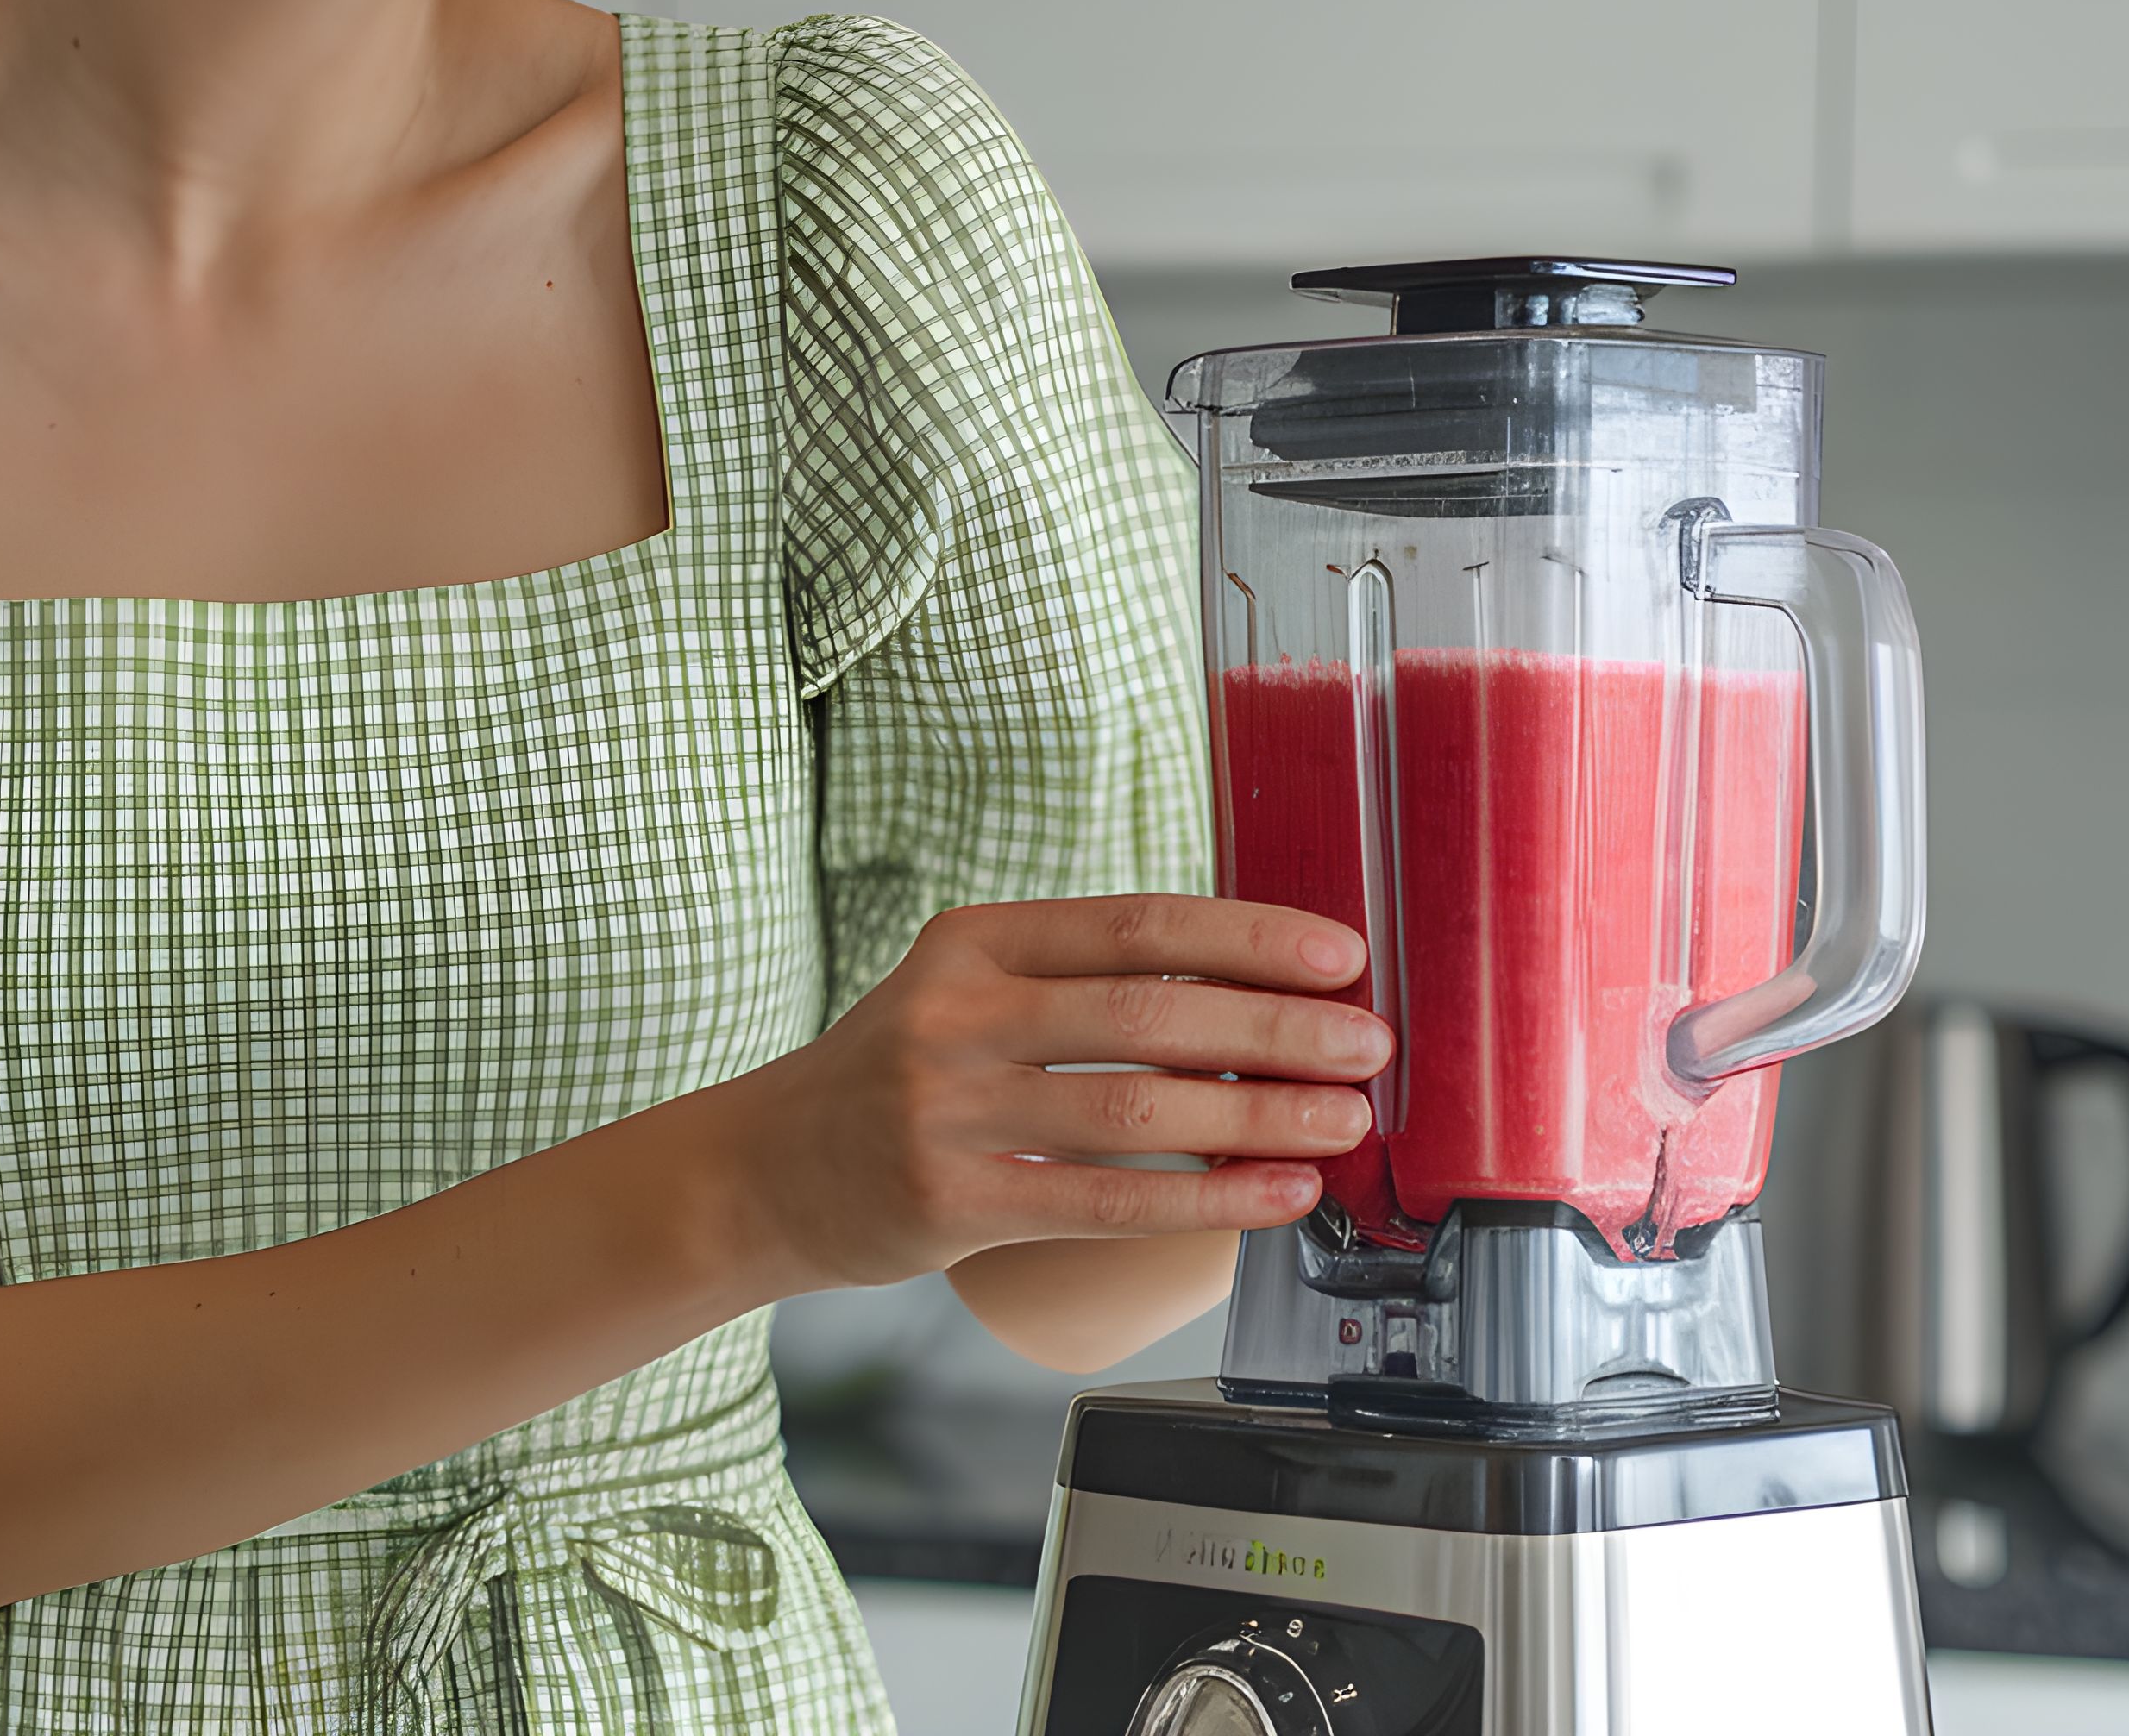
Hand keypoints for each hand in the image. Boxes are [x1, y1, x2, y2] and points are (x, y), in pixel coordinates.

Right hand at [714, 895, 1387, 1294]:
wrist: (762, 1170)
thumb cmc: (895, 1080)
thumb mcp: (965, 996)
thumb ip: (1079, 988)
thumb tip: (1252, 999)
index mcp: (973, 941)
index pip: (1136, 924)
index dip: (1249, 937)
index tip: (1340, 955)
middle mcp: (954, 1012)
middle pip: (1149, 1012)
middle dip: (1277, 1029)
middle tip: (1366, 1044)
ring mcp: (946, 1109)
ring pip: (1137, 1108)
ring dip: (1261, 1116)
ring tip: (1343, 1122)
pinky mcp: (949, 1203)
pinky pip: (1106, 1201)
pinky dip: (1207, 1198)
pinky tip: (1276, 1197)